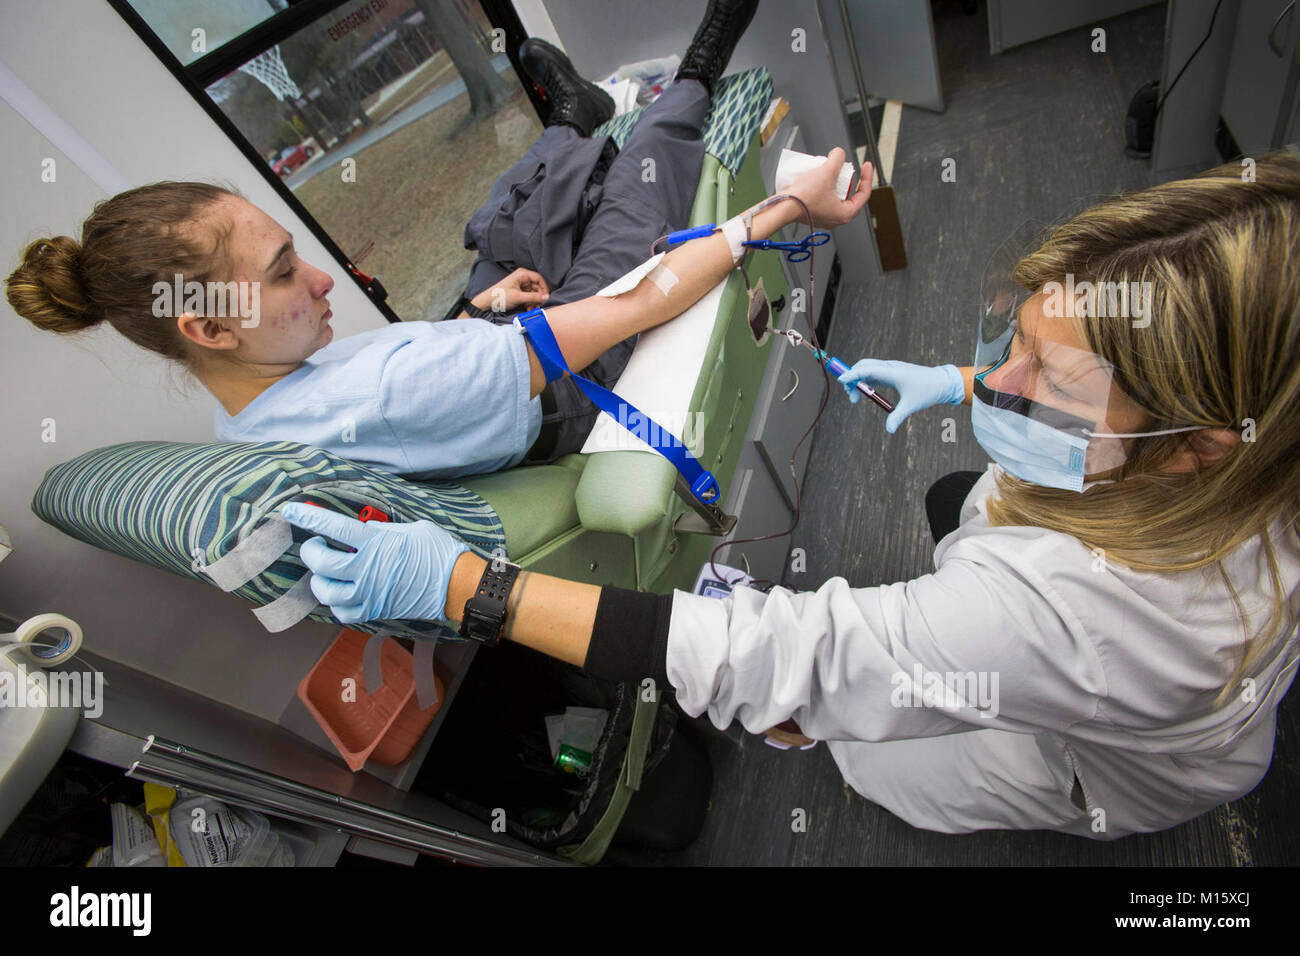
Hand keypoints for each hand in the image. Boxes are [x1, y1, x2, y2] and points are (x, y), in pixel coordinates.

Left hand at [280, 503, 469, 623]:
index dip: (309, 517)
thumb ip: (381, 530)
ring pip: (326, 591)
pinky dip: (336, 603)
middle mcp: (367, 570)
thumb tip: (362, 529)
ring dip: (320, 579)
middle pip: (321, 563)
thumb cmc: (438, 553)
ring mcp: (369, 593)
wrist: (455, 585)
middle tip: (315, 545)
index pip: (333, 527)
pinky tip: (341, 592)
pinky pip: (342, 612)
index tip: (291, 510)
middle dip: (311, 551)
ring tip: (325, 571)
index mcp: (376, 544)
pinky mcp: (374, 610)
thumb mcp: (410, 529)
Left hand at [470, 267, 549, 312]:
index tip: (546, 298)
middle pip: (537, 287)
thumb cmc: (499, 296)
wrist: (487, 302)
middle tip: (539, 306)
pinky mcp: (519, 291)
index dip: (544, 288)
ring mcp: (520, 285)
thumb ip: (533, 297)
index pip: (539, 279)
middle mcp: (522, 278)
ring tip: (532, 308)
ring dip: (534, 301)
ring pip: (533, 293)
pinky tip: (528, 308)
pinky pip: (528, 296)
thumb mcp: (518, 297)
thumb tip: (546, 297)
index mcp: (522, 274)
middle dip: (538, 297)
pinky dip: (529, 302)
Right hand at [784, 147, 871, 228]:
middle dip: (849, 180)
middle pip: (849, 196)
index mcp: (845, 214)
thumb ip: (837, 159)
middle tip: (846, 169)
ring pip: (835, 197)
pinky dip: (824, 188)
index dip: (867, 177)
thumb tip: (839, 153)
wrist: (782, 207)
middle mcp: (835, 219)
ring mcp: (823, 217)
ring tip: (831, 171)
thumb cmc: (804, 197)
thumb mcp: (827, 172)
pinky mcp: (812, 214)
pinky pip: (823, 199)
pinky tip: (818, 178)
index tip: (866, 165)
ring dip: (835, 183)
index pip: (864, 194)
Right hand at [837, 360, 964, 433]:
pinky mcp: (892, 372)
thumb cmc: (927, 392)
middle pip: (863, 365)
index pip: (867, 369)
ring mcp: (891, 368)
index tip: (841, 381)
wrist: (941, 382)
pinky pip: (874, 373)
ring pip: (868, 369)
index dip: (852, 374)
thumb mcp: (911, 405)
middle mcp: (890, 367)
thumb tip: (889, 430)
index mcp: (893, 372)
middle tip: (850, 397)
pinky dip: (865, 381)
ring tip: (855, 399)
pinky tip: (864, 393)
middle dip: (852, 378)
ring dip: (858, 380)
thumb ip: (897, 417)